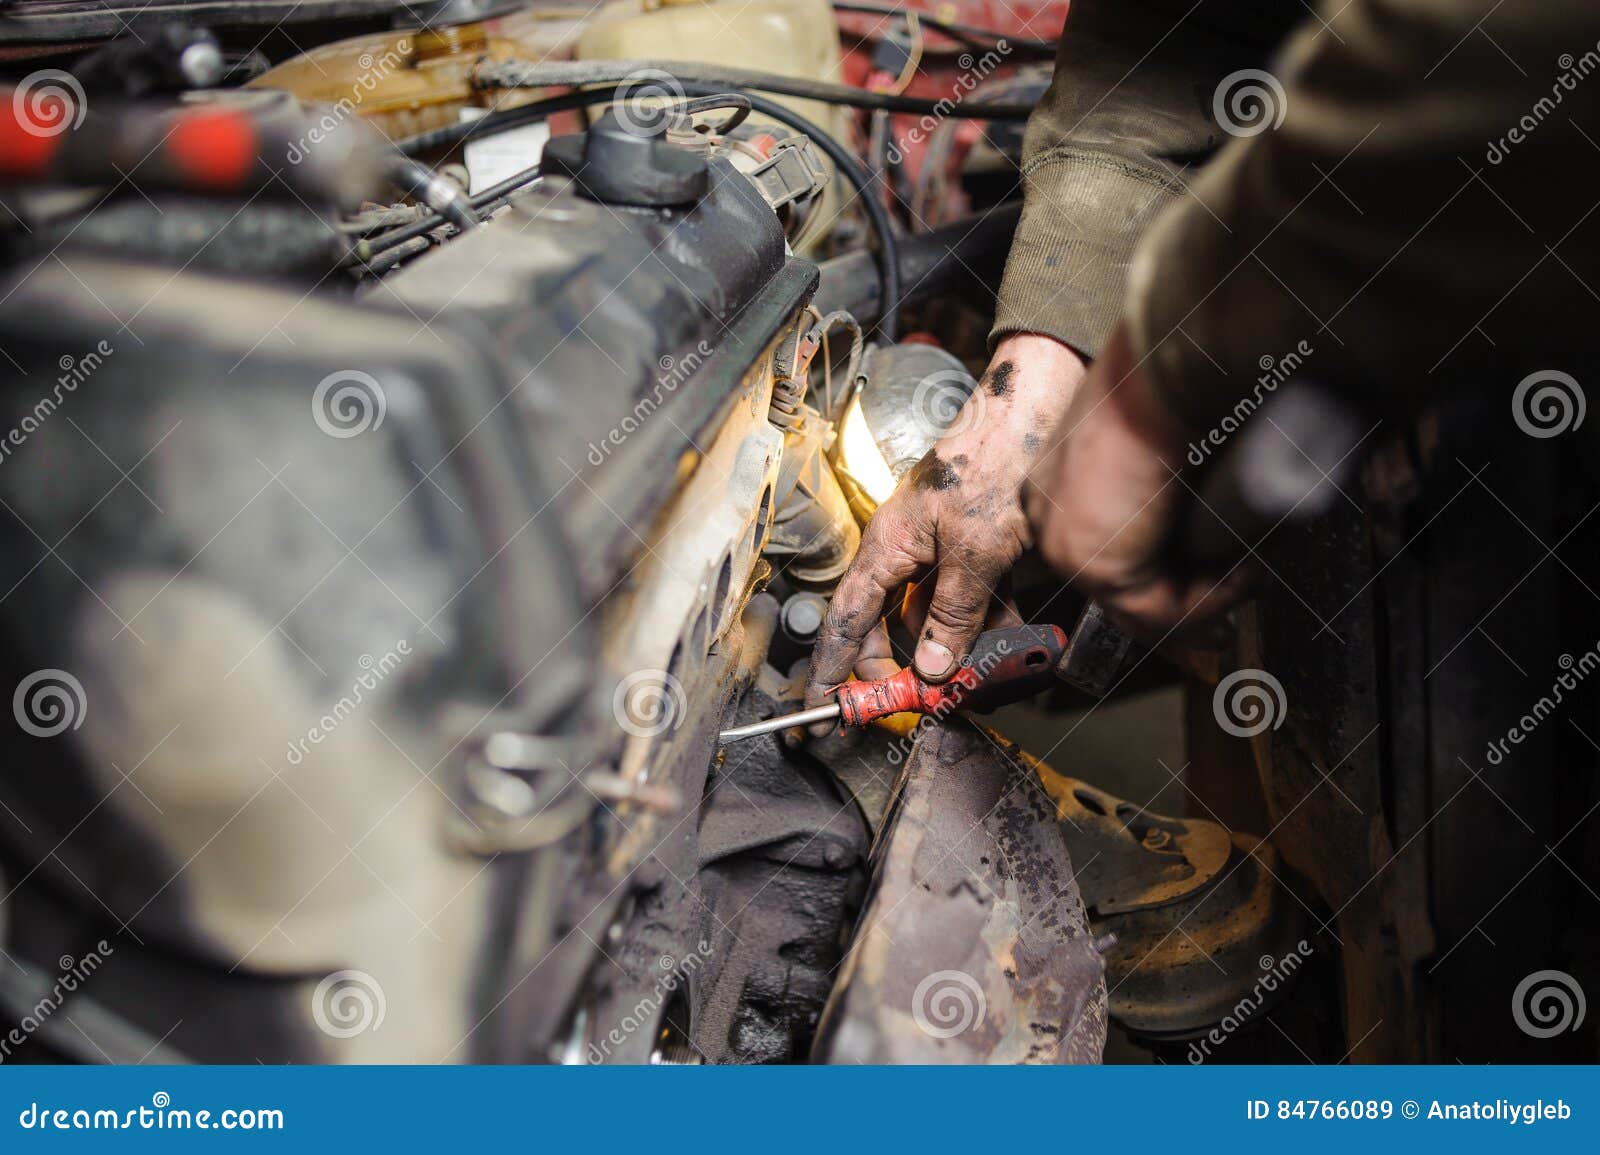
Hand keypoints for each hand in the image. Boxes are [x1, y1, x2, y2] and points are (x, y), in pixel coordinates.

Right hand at [804, 333, 1086, 727]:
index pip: (847, 622)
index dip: (832, 669)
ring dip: (958, 648)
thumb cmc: (992, 465)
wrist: (1032, 416)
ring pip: (936, 616)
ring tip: (985, 674)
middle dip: (908, 666)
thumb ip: (953, 614)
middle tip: (925, 702)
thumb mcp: (975, 552)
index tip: (825, 710)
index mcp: (886, 549)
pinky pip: (970, 599)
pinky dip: (987, 622)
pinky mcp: (973, 549)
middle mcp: (905, 553)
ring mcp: (939, 551)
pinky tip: (1012, 637)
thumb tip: (934, 670)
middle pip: (890, 626)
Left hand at [1024, 321, 1252, 641]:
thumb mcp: (1161, 443)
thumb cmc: (1173, 386)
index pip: (1103, 553)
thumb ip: (1165, 491)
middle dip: (1182, 607)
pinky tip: (1243, 571)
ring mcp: (1065, 543)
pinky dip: (1210, 602)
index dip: (1159, 580)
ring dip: (1206, 602)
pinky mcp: (1097, 563)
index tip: (1205, 590)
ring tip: (1249, 572)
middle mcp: (1049, 515)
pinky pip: (1159, 611)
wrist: (1166, 366)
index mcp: (1056, 484)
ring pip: (1141, 608)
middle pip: (1117, 589)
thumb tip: (1200, 527)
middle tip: (1228, 610)